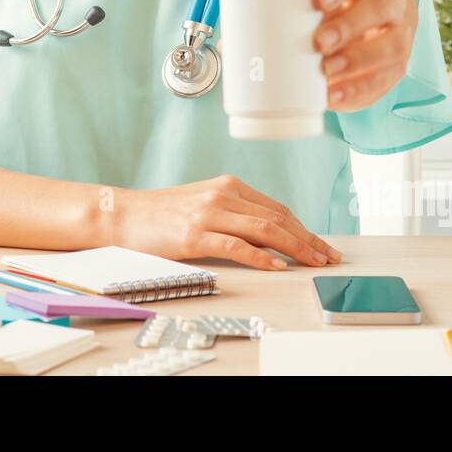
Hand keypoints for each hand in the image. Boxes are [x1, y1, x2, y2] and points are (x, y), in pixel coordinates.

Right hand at [110, 175, 342, 270]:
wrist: (123, 214)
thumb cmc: (161, 214)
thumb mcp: (202, 203)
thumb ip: (232, 212)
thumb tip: (267, 233)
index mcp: (228, 186)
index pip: (276, 209)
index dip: (303, 228)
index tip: (321, 244)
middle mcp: (222, 195)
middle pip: (277, 218)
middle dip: (307, 239)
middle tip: (328, 256)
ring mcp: (209, 214)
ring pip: (263, 230)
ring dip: (294, 247)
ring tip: (313, 262)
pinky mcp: (194, 235)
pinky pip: (236, 245)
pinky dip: (260, 256)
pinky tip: (277, 265)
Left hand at [312, 0, 416, 111]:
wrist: (382, 16)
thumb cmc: (343, 4)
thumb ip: (303, 6)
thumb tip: (259, 33)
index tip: (319, 0)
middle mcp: (392, 3)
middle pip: (378, 9)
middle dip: (348, 26)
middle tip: (320, 41)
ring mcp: (401, 35)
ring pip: (391, 46)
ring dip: (357, 60)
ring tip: (328, 70)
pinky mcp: (398, 66)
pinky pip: (384, 79)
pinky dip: (357, 89)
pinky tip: (334, 95)